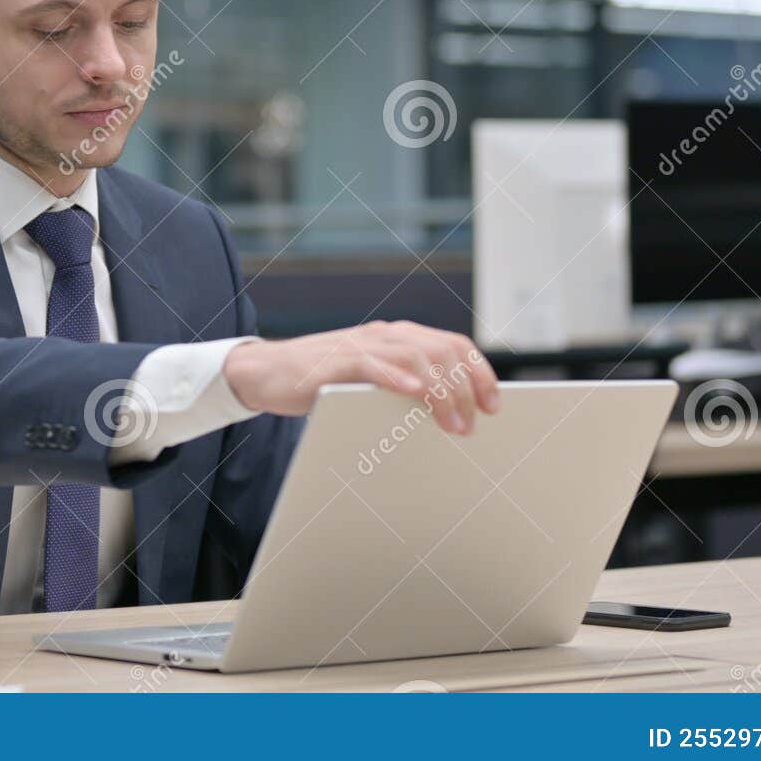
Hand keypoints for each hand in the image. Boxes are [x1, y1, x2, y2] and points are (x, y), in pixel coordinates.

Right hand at [222, 321, 499, 433]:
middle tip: (473, 423)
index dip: (480, 373)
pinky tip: (415, 394)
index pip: (453, 344)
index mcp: (398, 338)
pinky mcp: (335, 362)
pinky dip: (397, 378)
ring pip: (415, 357)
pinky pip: (372, 365)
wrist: (266, 372)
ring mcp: (361, 346)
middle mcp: (384, 336)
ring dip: (441, 392)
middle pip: (442, 351)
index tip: (494, 405)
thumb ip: (404, 386)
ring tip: (452, 424)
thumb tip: (448, 414)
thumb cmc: (323, 382)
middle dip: (466, 388)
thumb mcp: (372, 381)